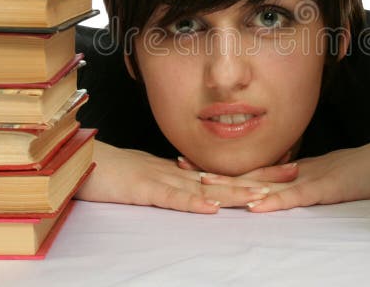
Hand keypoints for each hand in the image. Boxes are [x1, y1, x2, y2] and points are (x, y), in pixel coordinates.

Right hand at [75, 141, 278, 213]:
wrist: (77, 160)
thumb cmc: (108, 171)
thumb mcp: (146, 179)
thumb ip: (170, 184)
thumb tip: (197, 192)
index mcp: (178, 171)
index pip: (222, 174)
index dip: (252, 174)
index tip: (281, 172)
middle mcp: (175, 172)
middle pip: (223, 177)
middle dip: (258, 177)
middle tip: (292, 173)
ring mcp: (160, 178)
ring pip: (203, 188)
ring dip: (233, 193)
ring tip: (263, 196)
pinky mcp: (141, 188)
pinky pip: (169, 197)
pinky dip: (191, 203)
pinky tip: (212, 209)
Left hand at [196, 128, 369, 212]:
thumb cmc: (355, 173)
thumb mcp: (317, 178)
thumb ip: (294, 182)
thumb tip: (269, 190)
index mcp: (288, 170)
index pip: (248, 171)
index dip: (220, 170)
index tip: (190, 166)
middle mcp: (292, 172)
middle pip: (248, 174)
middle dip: (215, 173)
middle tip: (182, 167)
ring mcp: (306, 178)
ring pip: (265, 184)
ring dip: (234, 186)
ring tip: (206, 187)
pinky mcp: (323, 188)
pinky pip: (295, 197)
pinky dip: (274, 201)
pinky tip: (254, 206)